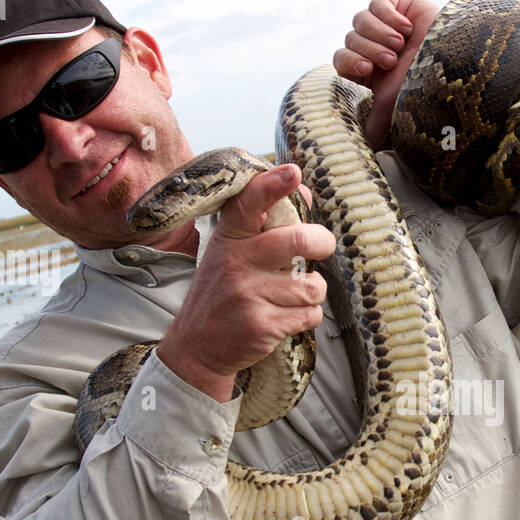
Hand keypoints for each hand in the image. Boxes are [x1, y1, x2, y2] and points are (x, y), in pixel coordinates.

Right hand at [156, 163, 335, 401]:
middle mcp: (237, 262)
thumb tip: (304, 190)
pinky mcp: (262, 325)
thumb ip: (267, 224)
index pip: (250, 203)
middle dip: (323, 243)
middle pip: (299, 240)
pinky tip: (286, 317)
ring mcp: (249, 294)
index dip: (273, 186)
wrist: (196, 346)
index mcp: (230, 238)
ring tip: (292, 295)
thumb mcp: (232, 252)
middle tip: (322, 247)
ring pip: (312, 285)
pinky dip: (307, 316)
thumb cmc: (223, 292)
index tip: (293, 173)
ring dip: (313, 291)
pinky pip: (310, 314)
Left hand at [333, 0, 439, 148]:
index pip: (341, 60)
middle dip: (369, 51)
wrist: (455, 66)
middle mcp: (373, 48)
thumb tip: (356, 151)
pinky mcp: (397, 6)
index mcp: (367, 72)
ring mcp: (384, 26)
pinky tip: (405, 29)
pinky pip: (377, 4)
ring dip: (378, 34)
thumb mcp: (393, 113)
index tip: (367, 71)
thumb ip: (372, 128)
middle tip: (392, 61)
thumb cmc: (427, 92)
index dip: (349, 62)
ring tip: (400, 45)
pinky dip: (388, 16)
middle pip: (350, 39)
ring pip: (360, 20)